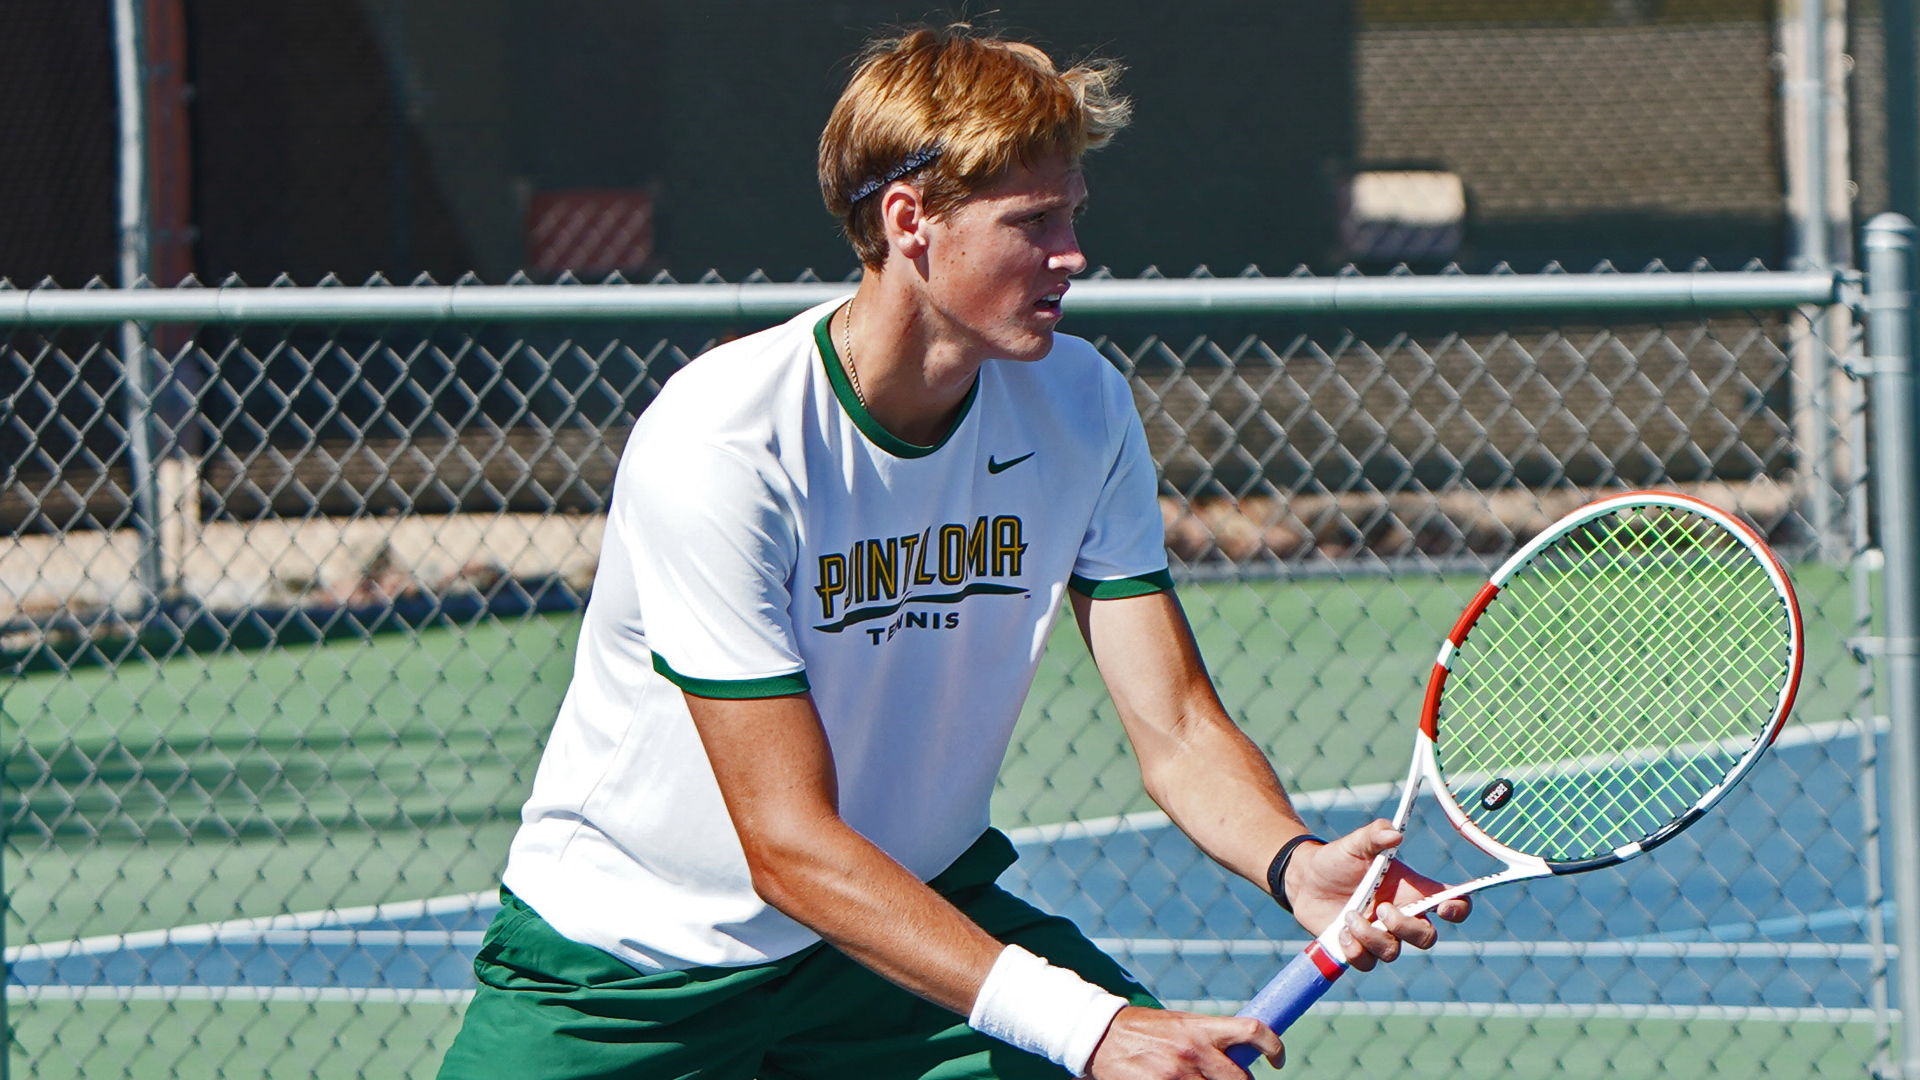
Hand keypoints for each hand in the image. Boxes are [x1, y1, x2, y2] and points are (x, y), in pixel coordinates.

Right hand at [1086, 1006, 1282, 1078]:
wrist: (1100, 1036)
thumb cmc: (1144, 1030)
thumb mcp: (1179, 1025)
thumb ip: (1208, 1039)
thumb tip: (1239, 1057)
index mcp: (1200, 1028)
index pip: (1252, 1031)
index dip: (1274, 1046)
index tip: (1278, 1060)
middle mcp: (1193, 1051)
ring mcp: (1177, 1075)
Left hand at [1282, 820, 1470, 970]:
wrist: (1305, 879)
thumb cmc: (1338, 859)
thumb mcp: (1356, 843)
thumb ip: (1375, 834)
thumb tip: (1394, 834)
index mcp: (1411, 890)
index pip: (1451, 903)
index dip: (1458, 908)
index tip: (1444, 906)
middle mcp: (1401, 916)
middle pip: (1427, 937)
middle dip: (1407, 927)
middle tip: (1381, 909)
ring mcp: (1381, 936)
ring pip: (1393, 952)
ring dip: (1371, 936)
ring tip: (1349, 915)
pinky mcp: (1359, 950)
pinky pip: (1368, 963)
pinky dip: (1355, 950)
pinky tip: (1341, 931)